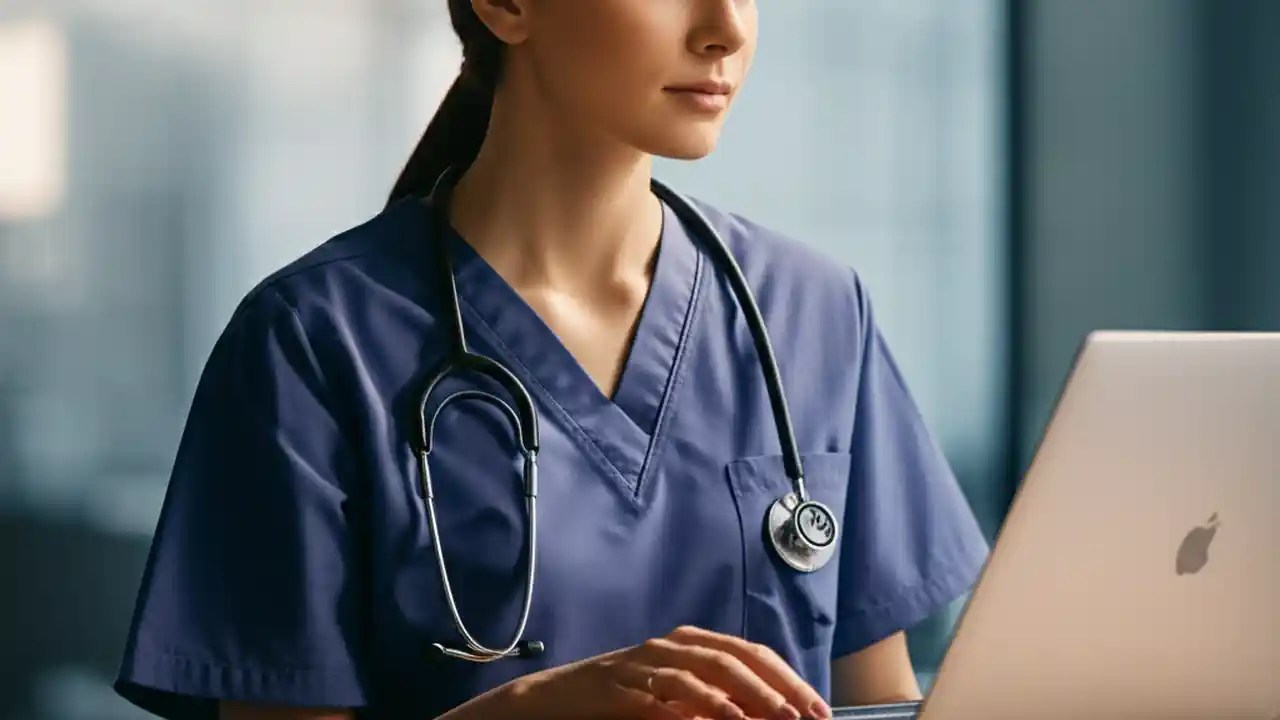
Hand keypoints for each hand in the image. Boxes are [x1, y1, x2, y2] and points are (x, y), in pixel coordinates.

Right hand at [464, 625, 831, 719]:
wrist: (551, 700)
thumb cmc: (620, 699)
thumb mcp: (674, 695)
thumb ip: (716, 701)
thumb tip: (768, 714)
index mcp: (690, 643)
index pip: (751, 652)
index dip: (788, 679)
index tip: (818, 709)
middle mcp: (670, 645)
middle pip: (732, 659)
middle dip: (772, 689)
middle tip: (801, 719)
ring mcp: (641, 663)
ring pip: (699, 674)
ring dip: (737, 700)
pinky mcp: (615, 688)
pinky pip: (656, 698)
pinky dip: (686, 711)